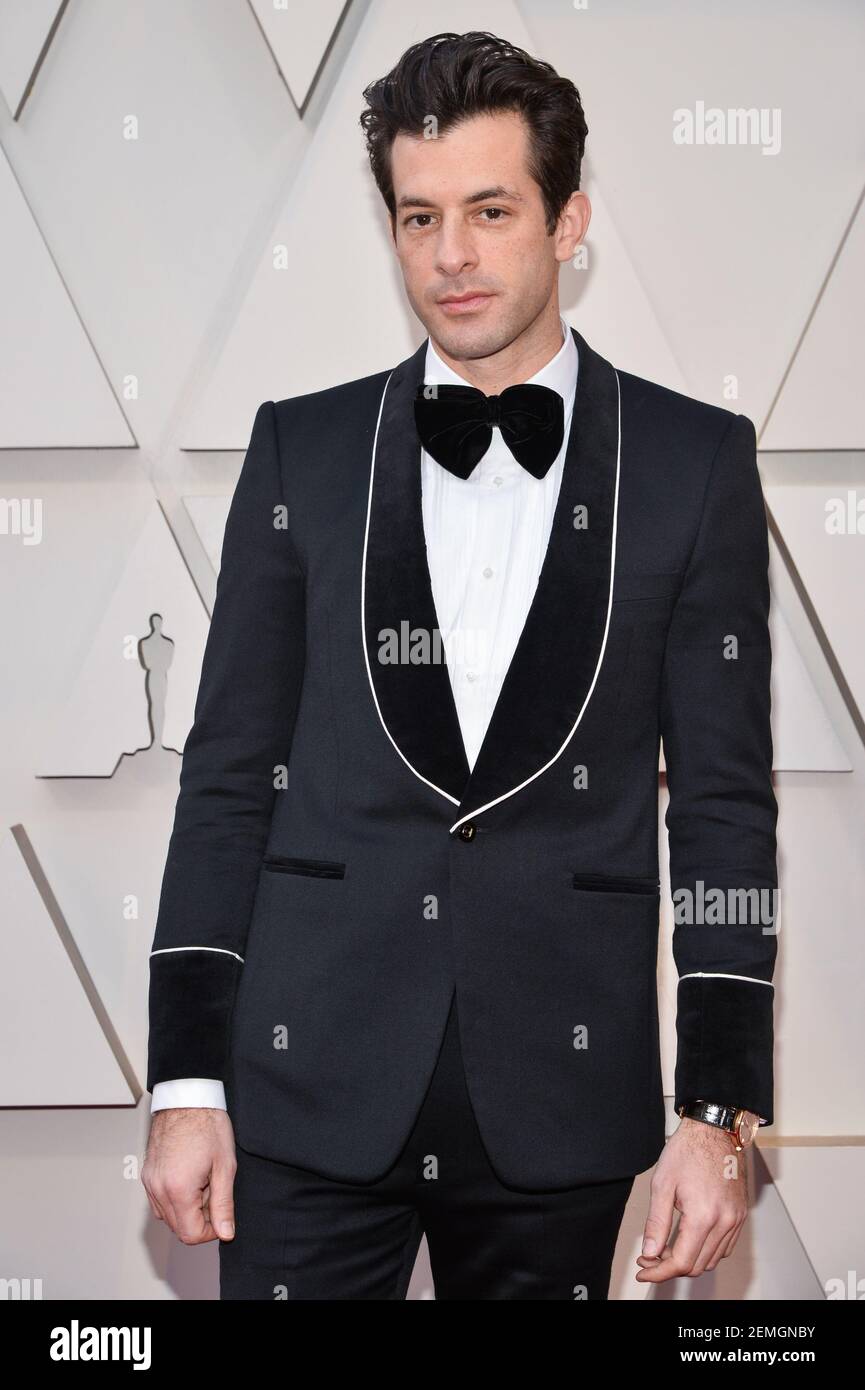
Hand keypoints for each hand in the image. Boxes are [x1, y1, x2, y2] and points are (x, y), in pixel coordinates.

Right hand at [141, 1107, 236, 1244]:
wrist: (187, 1097)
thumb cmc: (207, 1125)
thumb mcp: (225, 1166)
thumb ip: (224, 1204)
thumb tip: (225, 1232)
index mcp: (177, 1189)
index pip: (190, 1234)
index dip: (210, 1231)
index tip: (221, 1214)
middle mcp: (158, 1188)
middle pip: (177, 1228)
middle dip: (199, 1219)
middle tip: (213, 1192)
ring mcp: (149, 1181)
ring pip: (167, 1216)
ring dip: (187, 1209)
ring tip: (202, 1181)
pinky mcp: (147, 1174)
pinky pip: (158, 1201)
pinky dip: (174, 1199)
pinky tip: (189, 1177)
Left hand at [636, 1117, 747, 1282]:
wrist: (714, 1130)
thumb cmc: (688, 1150)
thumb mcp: (662, 1184)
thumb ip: (656, 1223)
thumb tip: (650, 1252)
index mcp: (704, 1215)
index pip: (682, 1262)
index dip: (659, 1272)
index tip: (644, 1270)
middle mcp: (725, 1221)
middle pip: (697, 1265)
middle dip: (670, 1267)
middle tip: (650, 1257)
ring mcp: (735, 1219)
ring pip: (712, 1260)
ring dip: (689, 1260)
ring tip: (667, 1247)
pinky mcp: (740, 1215)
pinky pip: (724, 1247)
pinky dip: (706, 1251)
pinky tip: (689, 1239)